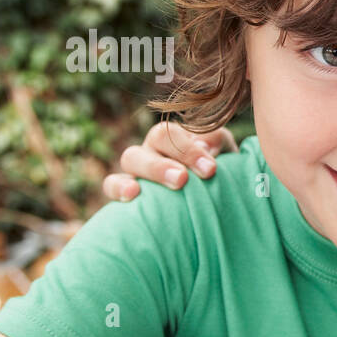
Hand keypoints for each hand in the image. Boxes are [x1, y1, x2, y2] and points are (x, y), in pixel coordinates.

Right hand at [103, 120, 237, 201]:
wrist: (216, 203)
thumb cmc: (219, 174)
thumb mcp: (225, 152)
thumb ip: (217, 141)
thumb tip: (204, 145)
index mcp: (175, 137)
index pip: (172, 134)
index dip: (188, 150)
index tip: (210, 170)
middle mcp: (154, 149)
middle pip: (151, 141)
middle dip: (164, 163)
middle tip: (181, 179)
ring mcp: (137, 169)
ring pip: (130, 158)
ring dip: (146, 172)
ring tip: (154, 187)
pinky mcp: (126, 192)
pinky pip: (111, 185)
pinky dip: (118, 188)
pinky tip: (132, 195)